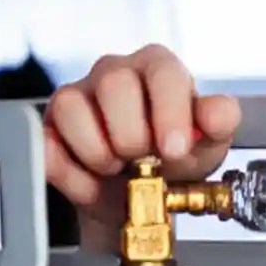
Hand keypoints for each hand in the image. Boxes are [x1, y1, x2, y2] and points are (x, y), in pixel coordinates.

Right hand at [43, 44, 240, 252]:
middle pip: (114, 85)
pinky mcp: (47, 124)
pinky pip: (44, 141)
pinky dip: (71, 173)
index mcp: (159, 68)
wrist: (140, 197)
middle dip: (132, 136)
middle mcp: (115, 72)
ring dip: (100, 154)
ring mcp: (77, 94)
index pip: (163, 72)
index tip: (174, 150)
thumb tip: (218, 111)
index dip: (169, 113)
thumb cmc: (175, 160)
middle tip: (145, 162)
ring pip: (71, 108)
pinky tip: (93, 180)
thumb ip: (221, 122)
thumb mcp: (209, 144)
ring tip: (119, 169)